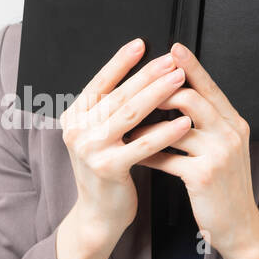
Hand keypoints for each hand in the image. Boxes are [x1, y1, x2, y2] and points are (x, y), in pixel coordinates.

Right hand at [60, 38, 194, 242]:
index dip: (121, 62)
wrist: (99, 213)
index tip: (142, 44)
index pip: (99, 82)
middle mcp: (77, 130)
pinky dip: (165, 132)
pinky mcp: (108, 168)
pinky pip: (143, 144)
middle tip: (171, 60)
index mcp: (74, 117)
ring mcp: (90, 149)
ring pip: (130, 115)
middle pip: (118, 95)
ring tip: (180, 80)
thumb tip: (139, 73)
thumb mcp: (100, 135)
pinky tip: (184, 122)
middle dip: (147, 75)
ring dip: (158, 94)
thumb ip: (110, 109)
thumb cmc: (107, 171)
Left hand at [130, 42, 258, 258]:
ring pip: (176, 126)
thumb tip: (175, 98)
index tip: (173, 49)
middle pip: (192, 98)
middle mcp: (230, 133)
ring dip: (147, 125)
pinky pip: (167, 157)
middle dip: (160, 91)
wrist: (239, 225)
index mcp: (234, 123)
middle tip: (135, 91)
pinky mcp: (204, 176)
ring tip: (127, 124)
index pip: (210, 87)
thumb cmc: (225, 186)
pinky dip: (148, 154)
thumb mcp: (223, 149)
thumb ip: (207, 124)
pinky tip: (134, 154)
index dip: (191, 67)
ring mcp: (219, 154)